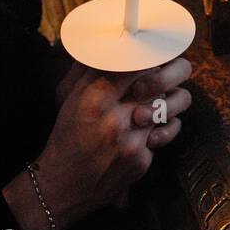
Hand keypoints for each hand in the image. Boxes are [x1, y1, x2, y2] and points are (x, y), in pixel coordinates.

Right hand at [36, 56, 192, 224]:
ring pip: (165, 107)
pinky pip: (165, 132)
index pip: (134, 65)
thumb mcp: (69, 98)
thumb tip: (111, 44)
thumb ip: (91, 69)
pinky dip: (160, 128)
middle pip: (156, 84)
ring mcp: (131, 142)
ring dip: (162, 101)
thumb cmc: (67, 136)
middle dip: (163, 76)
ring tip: (151, 102)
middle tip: (159, 75)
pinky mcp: (142, 160)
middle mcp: (114, 120)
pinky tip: (148, 128)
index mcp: (94, 99)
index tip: (150, 54)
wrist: (64, 185)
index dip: (146, 57)